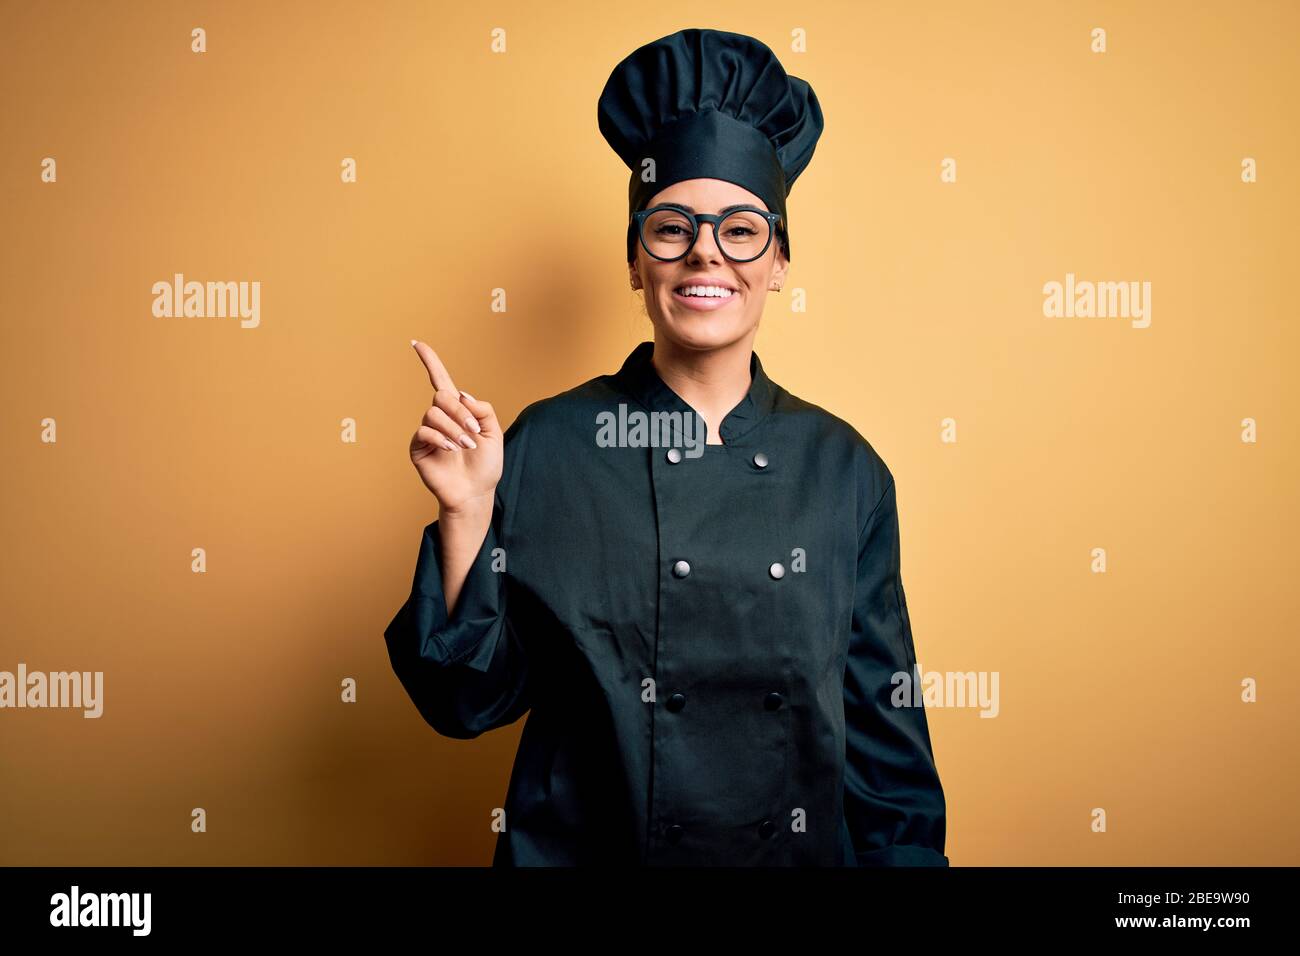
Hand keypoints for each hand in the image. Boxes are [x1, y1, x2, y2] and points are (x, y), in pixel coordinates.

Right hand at [407, 340, 502, 516]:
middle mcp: (439, 418)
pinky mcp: (418, 448)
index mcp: (457, 411)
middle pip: (441, 397)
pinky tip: (451, 450)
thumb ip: (482, 409)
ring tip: (465, 445)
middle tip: (473, 432)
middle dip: (460, 412)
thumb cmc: (485, 464)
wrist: (476, 492)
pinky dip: (441, 438)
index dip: (430, 362)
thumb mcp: (494, 431)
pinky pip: (424, 431)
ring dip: (454, 429)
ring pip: (433, 414)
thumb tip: (461, 394)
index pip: (440, 380)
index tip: (417, 343)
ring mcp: (427, 432)